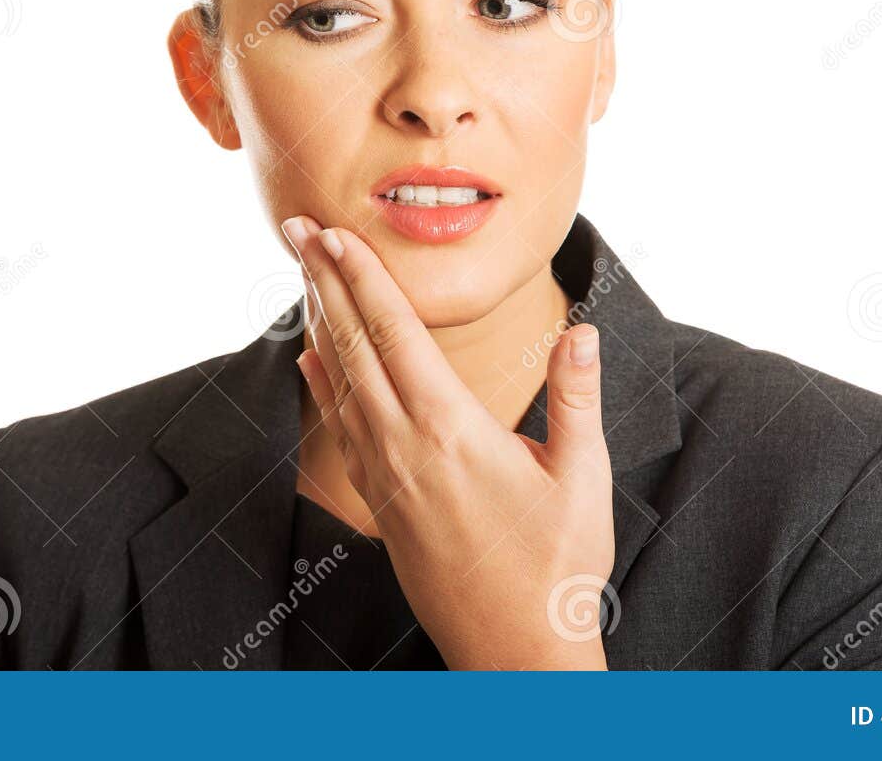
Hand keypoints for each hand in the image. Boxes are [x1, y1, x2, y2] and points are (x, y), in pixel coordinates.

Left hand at [280, 214, 614, 669]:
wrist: (513, 652)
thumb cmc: (557, 567)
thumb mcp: (581, 478)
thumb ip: (576, 398)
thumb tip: (583, 330)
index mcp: (452, 430)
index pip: (395, 333)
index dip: (364, 277)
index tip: (337, 233)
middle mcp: (404, 446)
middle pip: (352, 344)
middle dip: (324, 279)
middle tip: (298, 228)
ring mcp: (385, 476)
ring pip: (340, 380)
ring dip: (320, 320)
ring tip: (305, 272)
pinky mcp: (381, 501)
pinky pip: (341, 425)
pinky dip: (322, 382)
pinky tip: (308, 357)